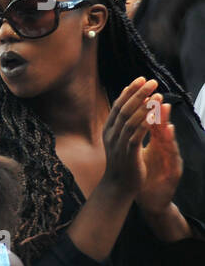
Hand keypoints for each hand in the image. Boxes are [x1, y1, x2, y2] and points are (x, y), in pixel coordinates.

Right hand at [99, 77, 159, 196]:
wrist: (119, 185)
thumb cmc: (122, 162)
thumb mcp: (120, 139)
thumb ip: (123, 123)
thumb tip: (129, 103)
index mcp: (109, 129)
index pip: (118, 105)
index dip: (129, 91)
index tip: (140, 79)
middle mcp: (111, 134)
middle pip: (124, 109)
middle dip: (137, 93)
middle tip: (150, 81)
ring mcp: (118, 143)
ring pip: (130, 120)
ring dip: (144, 106)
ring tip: (156, 94)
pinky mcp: (128, 153)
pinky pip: (136, 134)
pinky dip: (145, 123)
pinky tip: (155, 114)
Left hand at [135, 94, 181, 217]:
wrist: (151, 199)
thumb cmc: (146, 173)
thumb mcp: (141, 152)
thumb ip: (140, 136)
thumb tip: (132, 120)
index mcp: (156, 144)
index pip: (153, 124)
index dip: (148, 111)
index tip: (143, 96)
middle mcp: (165, 150)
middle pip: (164, 130)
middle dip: (161, 115)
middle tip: (158, 99)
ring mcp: (170, 161)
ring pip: (170, 143)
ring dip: (168, 132)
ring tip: (166, 119)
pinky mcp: (173, 174)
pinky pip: (173, 160)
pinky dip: (171, 150)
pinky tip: (168, 142)